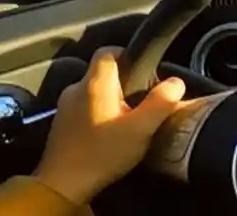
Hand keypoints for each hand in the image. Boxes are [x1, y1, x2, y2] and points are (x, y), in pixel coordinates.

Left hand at [34, 46, 185, 204]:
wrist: (62, 186)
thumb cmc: (101, 154)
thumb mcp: (140, 129)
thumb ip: (161, 103)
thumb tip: (176, 83)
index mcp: (95, 83)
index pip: (108, 51)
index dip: (127, 54)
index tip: (143, 71)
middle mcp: (76, 89)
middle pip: (102, 73)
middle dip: (122, 84)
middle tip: (140, 102)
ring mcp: (64, 108)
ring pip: (92, 93)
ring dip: (109, 102)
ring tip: (125, 122)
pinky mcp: (60, 126)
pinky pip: (82, 110)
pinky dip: (96, 117)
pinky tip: (107, 136)